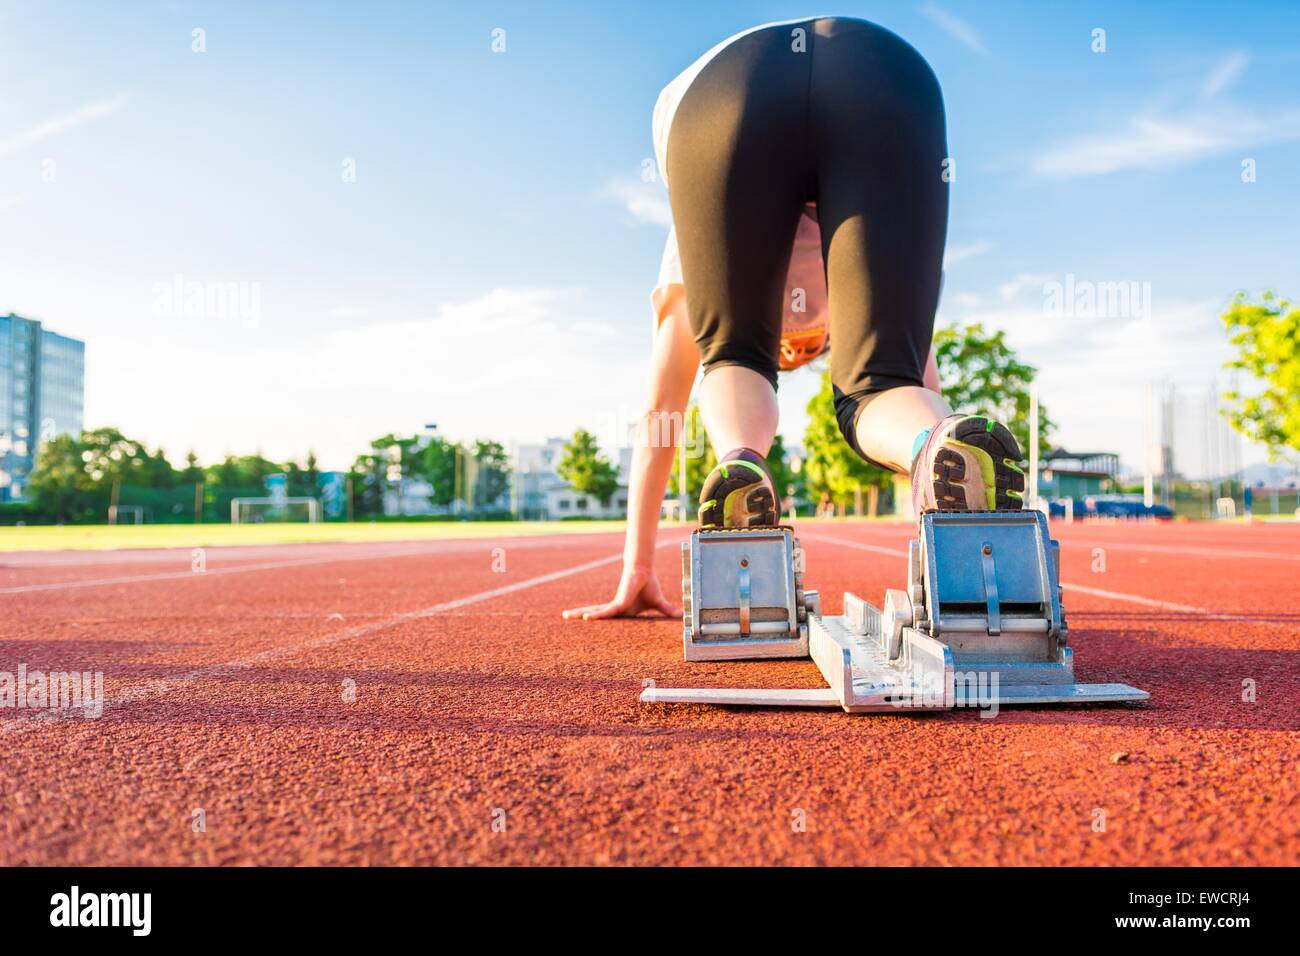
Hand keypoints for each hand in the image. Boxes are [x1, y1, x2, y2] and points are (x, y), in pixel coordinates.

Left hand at [561, 562, 682, 620]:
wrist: (647, 572)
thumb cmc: (649, 585)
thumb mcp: (658, 604)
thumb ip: (667, 611)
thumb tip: (682, 616)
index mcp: (622, 610)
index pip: (606, 617)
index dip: (596, 620)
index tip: (585, 625)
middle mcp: (615, 608)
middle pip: (595, 613)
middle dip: (579, 615)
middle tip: (564, 616)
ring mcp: (615, 605)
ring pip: (595, 612)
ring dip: (579, 614)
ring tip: (564, 615)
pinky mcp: (618, 603)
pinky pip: (606, 612)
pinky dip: (596, 615)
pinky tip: (585, 618)